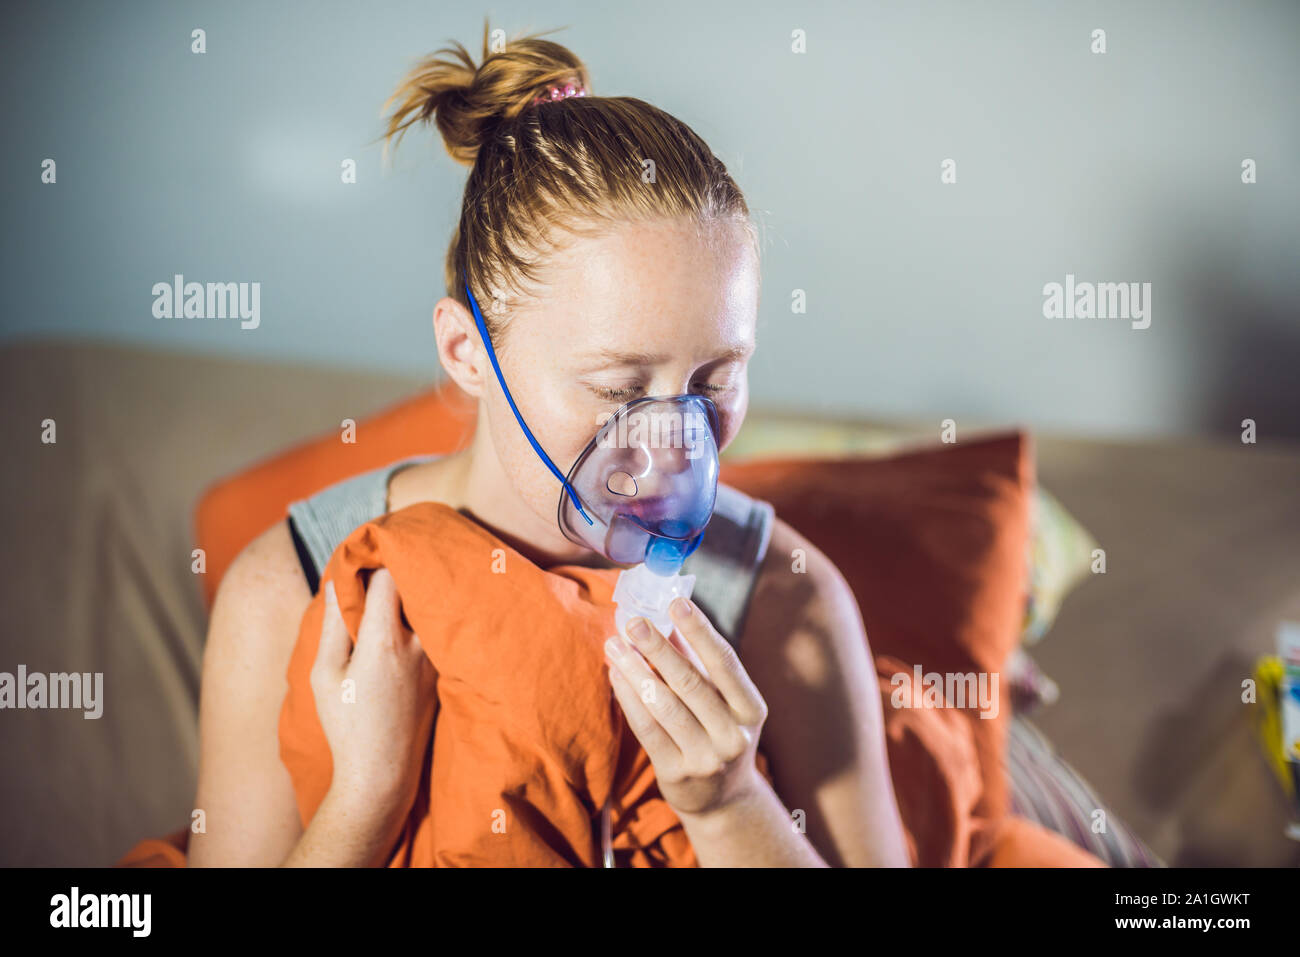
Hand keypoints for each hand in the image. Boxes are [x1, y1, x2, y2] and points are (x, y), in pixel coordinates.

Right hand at [311, 569, 436, 827]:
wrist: (383, 773)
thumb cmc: (346, 726)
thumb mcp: (325, 674)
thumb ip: (334, 624)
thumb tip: (337, 582)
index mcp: (385, 641)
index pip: (389, 576)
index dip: (375, 562)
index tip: (360, 561)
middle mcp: (419, 644)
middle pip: (416, 584)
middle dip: (398, 572)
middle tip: (376, 571)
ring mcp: (436, 658)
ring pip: (429, 607)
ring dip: (412, 598)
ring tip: (388, 601)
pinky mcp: (443, 671)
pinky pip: (436, 631)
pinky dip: (422, 621)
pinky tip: (406, 627)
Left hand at [604, 596, 766, 817]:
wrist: (724, 802)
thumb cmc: (719, 734)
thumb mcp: (723, 701)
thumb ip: (697, 661)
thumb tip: (667, 616)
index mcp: (750, 709)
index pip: (725, 662)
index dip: (700, 631)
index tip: (676, 602)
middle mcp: (732, 735)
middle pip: (690, 683)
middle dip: (658, 648)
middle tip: (633, 621)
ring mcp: (705, 758)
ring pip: (664, 706)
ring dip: (635, 670)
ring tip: (614, 644)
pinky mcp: (676, 775)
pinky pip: (646, 729)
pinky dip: (628, 698)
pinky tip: (616, 675)